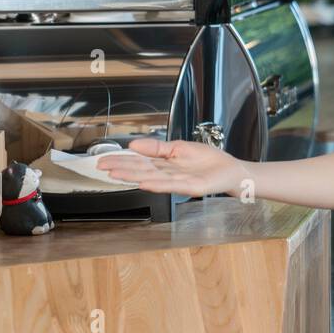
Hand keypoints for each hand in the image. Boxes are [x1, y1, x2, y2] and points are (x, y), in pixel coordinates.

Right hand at [96, 138, 251, 197]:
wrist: (231, 170)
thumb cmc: (208, 160)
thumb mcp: (180, 147)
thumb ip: (157, 148)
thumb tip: (134, 145)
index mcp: (166, 164)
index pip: (140, 161)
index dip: (122, 160)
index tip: (104, 159)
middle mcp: (169, 174)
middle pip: (141, 170)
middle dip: (121, 168)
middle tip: (101, 167)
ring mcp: (178, 182)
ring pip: (152, 178)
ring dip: (132, 177)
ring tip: (115, 174)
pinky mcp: (191, 187)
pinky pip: (171, 185)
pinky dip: (157, 184)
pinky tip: (143, 183)